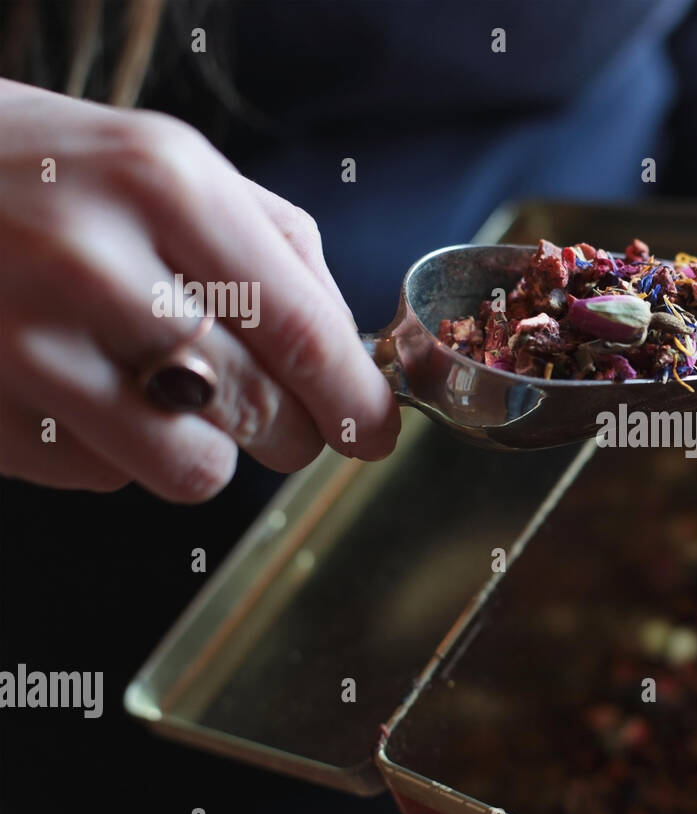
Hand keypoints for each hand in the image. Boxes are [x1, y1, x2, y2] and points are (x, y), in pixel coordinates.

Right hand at [0, 79, 399, 501]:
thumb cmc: (52, 171)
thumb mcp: (171, 165)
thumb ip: (279, 250)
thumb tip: (350, 356)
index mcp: (163, 186)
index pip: (304, 333)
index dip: (356, 402)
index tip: (374, 432)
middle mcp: (92, 263)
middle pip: (260, 415)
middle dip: (290, 429)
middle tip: (272, 407)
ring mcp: (20, 344)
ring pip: (190, 471)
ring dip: (201, 446)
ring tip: (162, 388)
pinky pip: (102, 477)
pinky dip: (111, 445)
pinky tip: (78, 381)